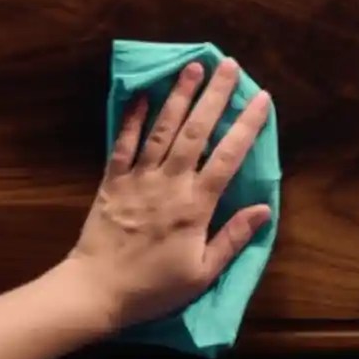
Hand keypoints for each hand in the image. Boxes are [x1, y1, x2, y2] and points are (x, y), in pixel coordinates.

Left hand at [62, 58, 272, 329]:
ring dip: (179, 96)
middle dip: (215, 96)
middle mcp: (169, 184)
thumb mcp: (202, 273)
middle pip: (196, 132)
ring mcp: (138, 179)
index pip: (227, 157)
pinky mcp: (112, 181)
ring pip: (163, 130)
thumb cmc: (154, 286)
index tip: (262, 99)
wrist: (94, 292)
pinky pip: (123, 143)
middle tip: (230, 66)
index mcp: (195, 206)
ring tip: (193, 66)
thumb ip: (233, 238)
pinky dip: (133, 118)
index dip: (246, 126)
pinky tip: (144, 95)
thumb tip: (264, 209)